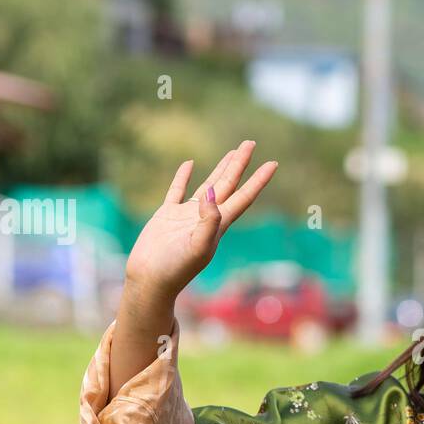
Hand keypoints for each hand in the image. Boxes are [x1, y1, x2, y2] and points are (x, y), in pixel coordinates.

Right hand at [124, 140, 277, 302]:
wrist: (150, 281)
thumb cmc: (175, 269)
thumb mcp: (197, 247)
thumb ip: (208, 221)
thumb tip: (210, 194)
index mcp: (219, 225)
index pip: (243, 197)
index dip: (258, 181)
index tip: (273, 163)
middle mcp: (206, 218)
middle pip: (228, 185)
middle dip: (240, 164)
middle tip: (250, 142)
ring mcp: (187, 215)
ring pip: (208, 185)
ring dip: (221, 168)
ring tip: (233, 152)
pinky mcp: (167, 215)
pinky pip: (177, 190)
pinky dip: (183, 177)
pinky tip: (189, 164)